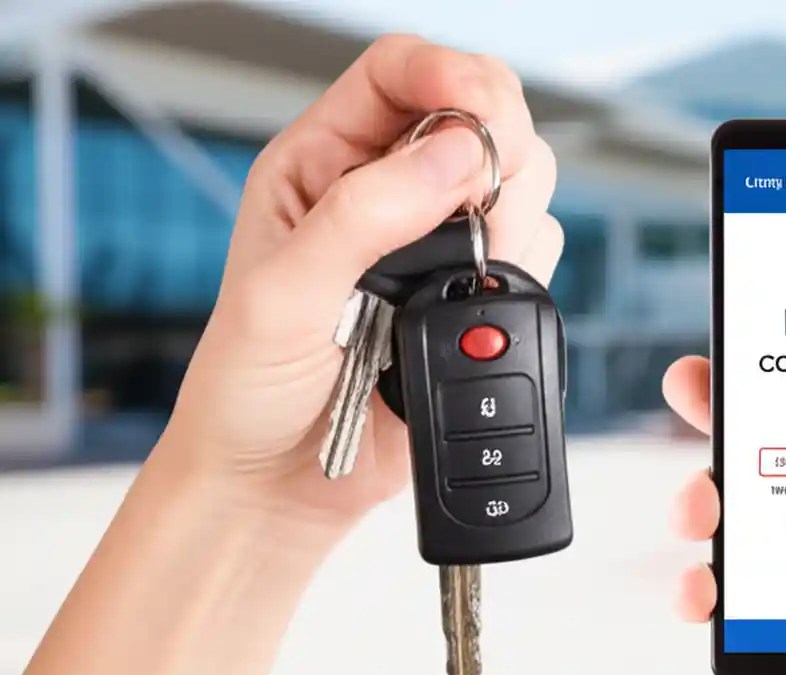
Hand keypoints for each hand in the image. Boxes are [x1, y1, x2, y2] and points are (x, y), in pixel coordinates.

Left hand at [153, 36, 560, 527]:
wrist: (278, 486)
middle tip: (481, 204)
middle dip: (499, 148)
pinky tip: (467, 311)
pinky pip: (533, 252)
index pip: (398, 74)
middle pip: (480, 114)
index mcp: (321, 166)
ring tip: (454, 277)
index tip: (483, 109)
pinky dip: (523, 273)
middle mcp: (384, 194)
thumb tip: (455, 157)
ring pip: (520, 181)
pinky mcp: (471, 296)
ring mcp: (434, 246)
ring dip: (513, 217)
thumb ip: (365, 217)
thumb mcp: (281, 297)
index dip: (450, 73)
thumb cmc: (247, 390)